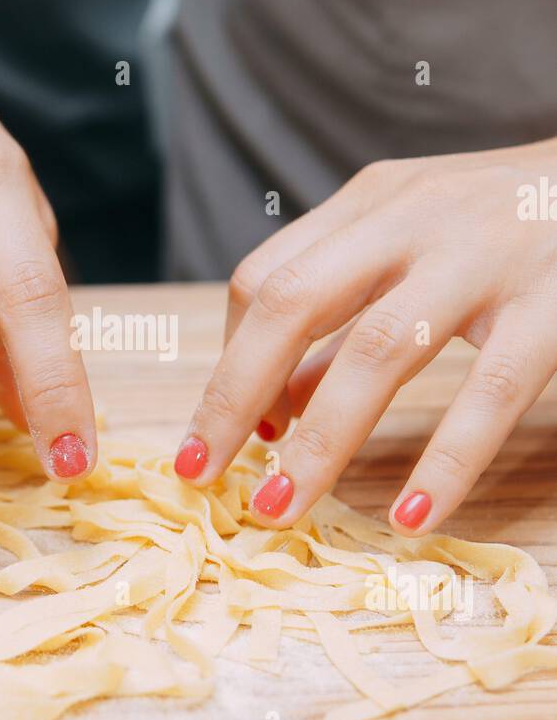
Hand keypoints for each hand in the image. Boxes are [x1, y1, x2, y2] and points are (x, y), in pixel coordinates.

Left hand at [173, 143, 556, 534]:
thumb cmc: (511, 222)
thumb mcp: (418, 243)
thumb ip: (348, 313)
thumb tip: (272, 407)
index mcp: (372, 202)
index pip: (265, 278)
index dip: (233, 359)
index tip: (229, 432)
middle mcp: (414, 219)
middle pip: (291, 301)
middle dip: (233, 393)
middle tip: (199, 475)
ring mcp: (484, 257)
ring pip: (377, 348)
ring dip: (318, 439)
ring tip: (280, 507)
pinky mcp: (554, 303)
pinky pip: (489, 390)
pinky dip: (446, 459)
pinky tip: (413, 516)